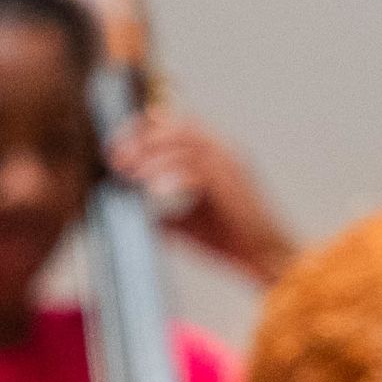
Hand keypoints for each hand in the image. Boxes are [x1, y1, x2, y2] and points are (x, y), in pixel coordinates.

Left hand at [114, 105, 293, 281]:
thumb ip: (162, 214)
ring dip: (154, 156)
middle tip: (116, 158)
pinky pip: (200, 171)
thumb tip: (132, 215)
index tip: (116, 144)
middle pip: (179, 127)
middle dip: (143, 139)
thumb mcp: (187, 224)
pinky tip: (154, 190)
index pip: (176, 126)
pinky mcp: (233, 184)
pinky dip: (174, 177)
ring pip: (188, 144)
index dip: (144, 129)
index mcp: (213, 156)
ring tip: (129, 172)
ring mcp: (230, 165)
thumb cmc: (230, 240)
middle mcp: (223, 152)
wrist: (265, 256)